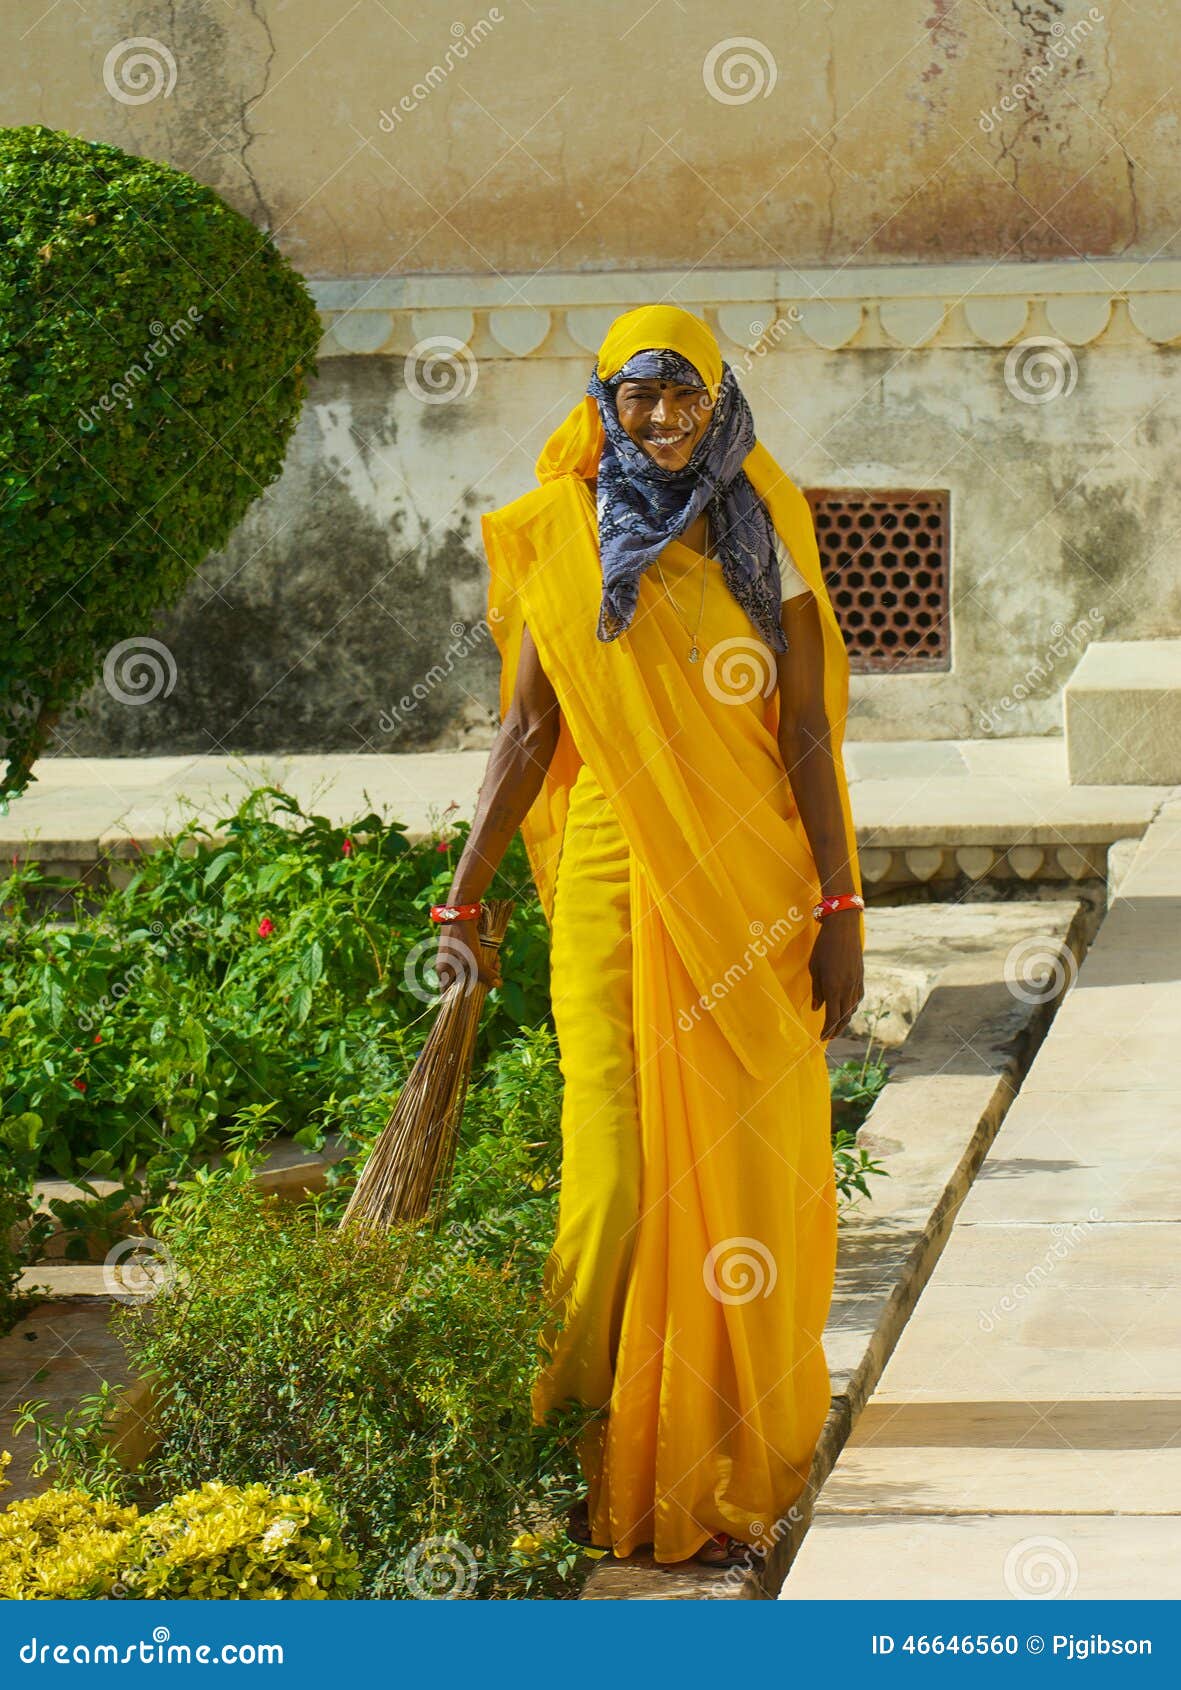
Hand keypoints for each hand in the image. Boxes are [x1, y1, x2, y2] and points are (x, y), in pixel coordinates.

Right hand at [434, 918, 501, 993]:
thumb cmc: (463, 938)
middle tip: (496, 974)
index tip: (482, 994)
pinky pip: (475, 960)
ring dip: (487, 969)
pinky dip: (485, 960)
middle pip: (467, 982)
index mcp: (444, 972)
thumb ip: (485, 974)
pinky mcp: (463, 949)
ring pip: (474, 970)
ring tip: (497, 962)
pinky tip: (495, 957)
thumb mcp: (474, 959)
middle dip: (484, 979)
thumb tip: (498, 985)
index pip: (452, 993)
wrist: (461, 912)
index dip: (467, 996)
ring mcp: (455, 957)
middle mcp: (447, 966)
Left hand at [809, 909, 863, 1039]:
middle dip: (836, 1030)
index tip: (821, 1038)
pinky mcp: (861, 977)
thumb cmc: (823, 947)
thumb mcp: (814, 969)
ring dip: (844, 1020)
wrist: (843, 929)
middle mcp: (847, 989)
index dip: (827, 1030)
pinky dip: (851, 1008)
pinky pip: (857, 998)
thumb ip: (816, 990)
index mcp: (833, 988)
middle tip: (828, 1037)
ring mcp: (856, 983)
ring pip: (852, 1009)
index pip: (832, 1018)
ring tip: (836, 1026)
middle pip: (844, 1017)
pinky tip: (846, 1008)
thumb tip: (816, 1008)